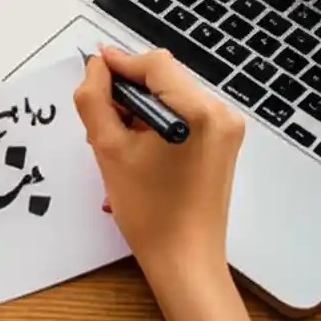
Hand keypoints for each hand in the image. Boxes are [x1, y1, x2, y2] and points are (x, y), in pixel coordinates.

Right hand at [73, 47, 244, 273]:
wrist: (185, 258)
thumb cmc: (149, 211)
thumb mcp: (108, 149)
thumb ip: (95, 99)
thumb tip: (95, 67)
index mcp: (198, 112)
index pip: (154, 64)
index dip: (120, 62)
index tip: (93, 66)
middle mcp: (221, 113)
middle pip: (165, 77)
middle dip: (129, 89)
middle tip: (101, 114)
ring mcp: (227, 128)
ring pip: (174, 94)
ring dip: (142, 106)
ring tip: (117, 137)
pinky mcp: (224, 142)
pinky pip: (186, 113)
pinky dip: (159, 120)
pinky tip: (138, 146)